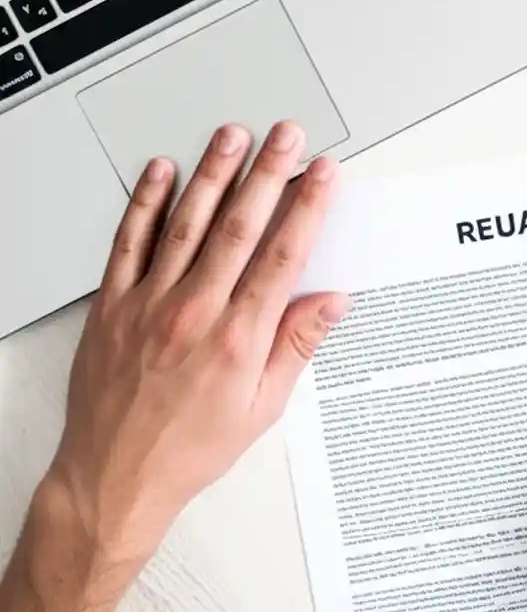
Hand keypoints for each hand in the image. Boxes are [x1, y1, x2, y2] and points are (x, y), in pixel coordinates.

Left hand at [46, 121, 347, 561]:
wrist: (114, 475)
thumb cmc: (187, 449)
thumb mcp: (261, 407)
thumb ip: (295, 347)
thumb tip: (328, 304)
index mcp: (238, 339)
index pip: (282, 257)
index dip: (306, 209)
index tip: (322, 176)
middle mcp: (193, 312)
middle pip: (239, 226)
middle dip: (267, 174)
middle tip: (285, 136)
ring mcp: (148, 303)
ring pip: (187, 223)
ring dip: (213, 174)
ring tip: (232, 137)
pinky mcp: (112, 305)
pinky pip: (129, 242)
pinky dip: (146, 203)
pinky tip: (162, 173)